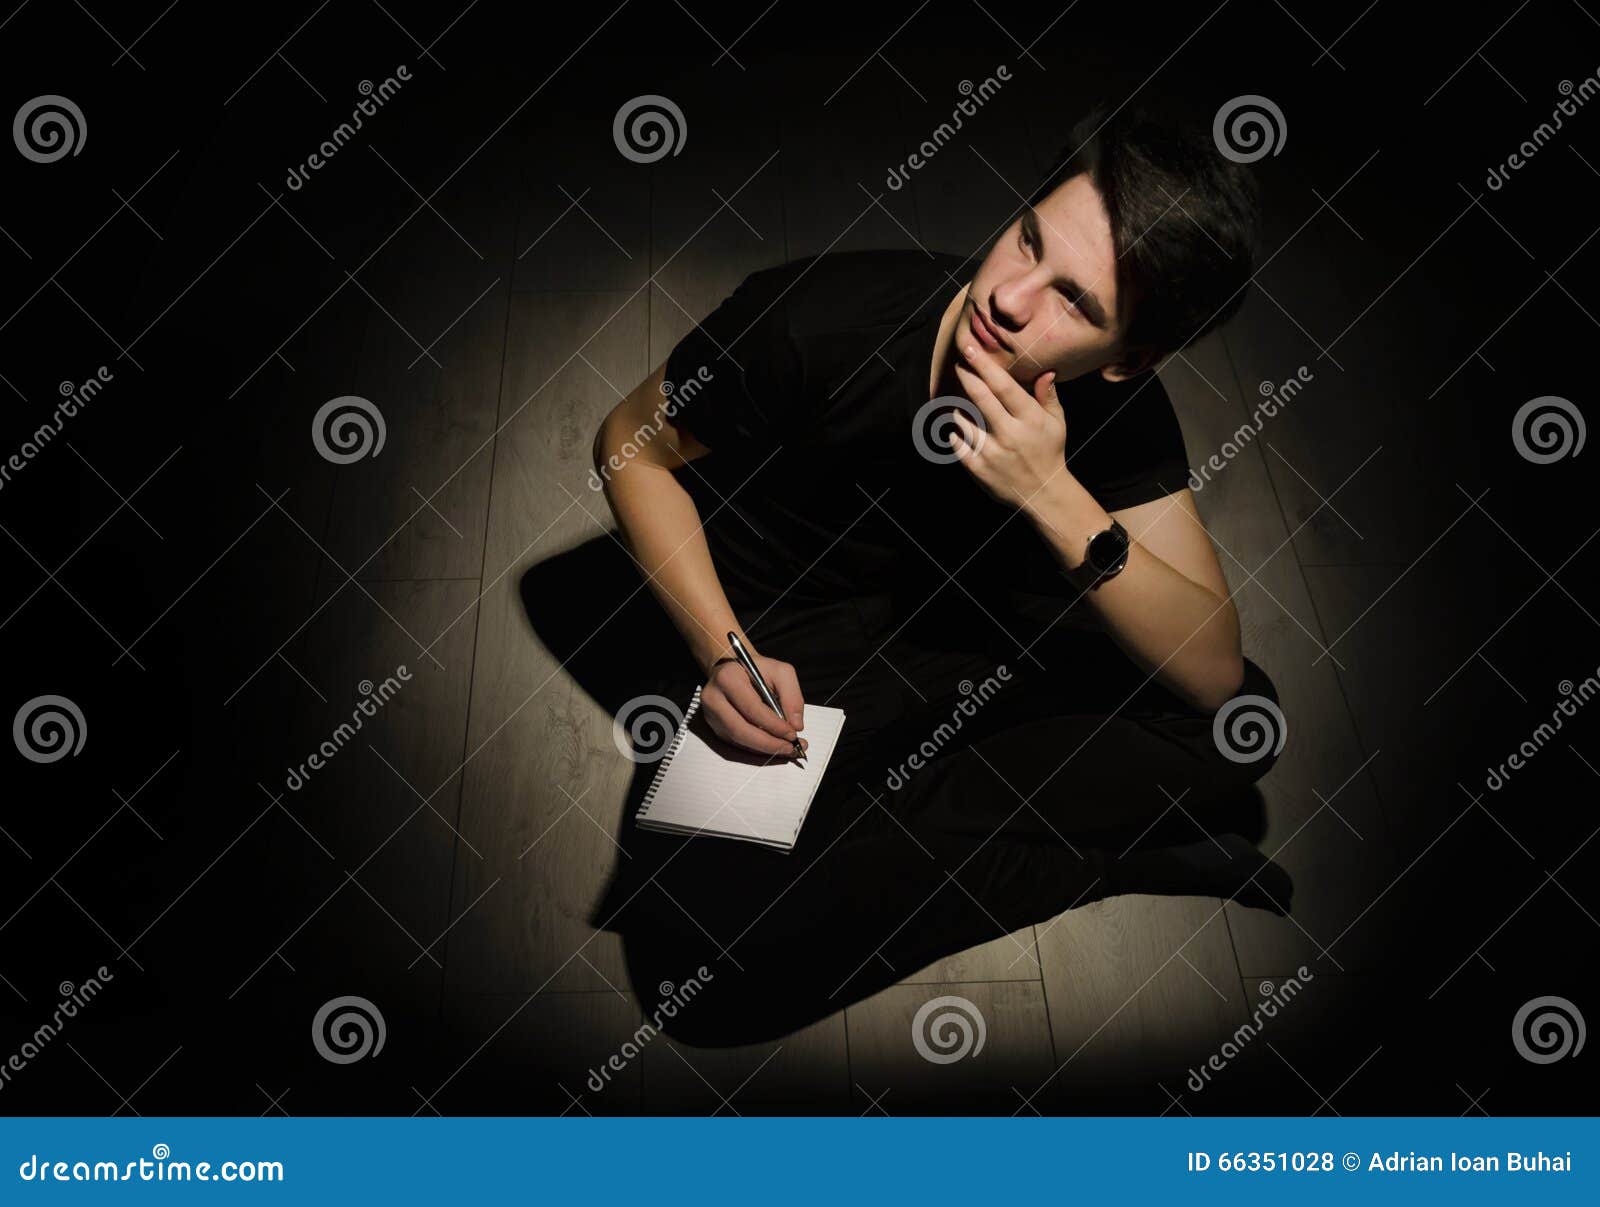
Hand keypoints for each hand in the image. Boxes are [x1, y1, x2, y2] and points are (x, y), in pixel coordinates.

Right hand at [702, 649, 807, 757]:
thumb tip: (795, 725)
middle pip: (740, 730)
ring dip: (764, 749)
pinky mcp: (715, 727)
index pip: (751, 708)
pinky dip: (757, 748)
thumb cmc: (758, 669)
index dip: (773, 725)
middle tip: (790, 747)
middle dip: (768, 743)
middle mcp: (713, 698)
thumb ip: (792, 696)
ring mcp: (711, 715)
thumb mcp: (781, 672)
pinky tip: (774, 746)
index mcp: (728, 678)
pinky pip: (737, 743)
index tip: (793, 734)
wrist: (734, 669)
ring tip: (786, 749)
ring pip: (738, 740)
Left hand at [949, 339, 1067, 511]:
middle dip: (966, 377)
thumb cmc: (1049, 451)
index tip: (970, 350)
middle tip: (959, 364)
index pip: (1003, 387)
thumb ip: (1048, 396)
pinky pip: (956, 442)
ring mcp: (991, 452)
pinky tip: (959, 427)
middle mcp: (1010, 434)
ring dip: (959, 407)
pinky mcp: (977, 468)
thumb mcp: (1057, 422)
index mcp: (1030, 420)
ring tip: (962, 404)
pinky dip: (954, 431)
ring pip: (963, 420)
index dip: (984, 366)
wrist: (1043, 493)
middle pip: (980, 398)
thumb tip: (1046, 371)